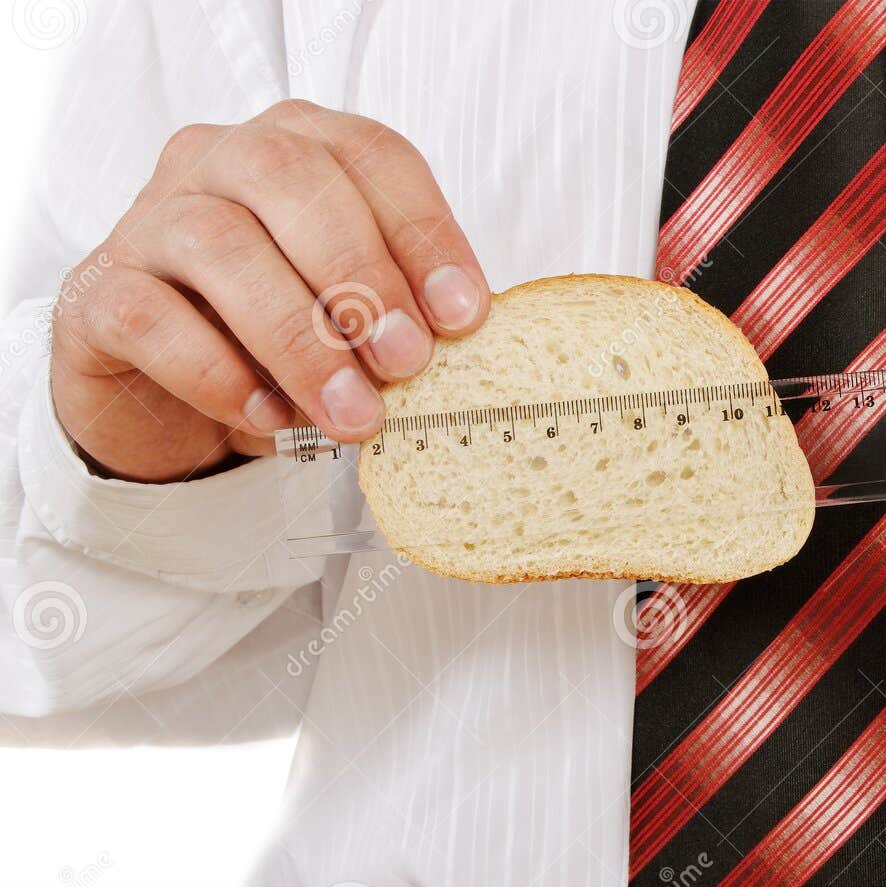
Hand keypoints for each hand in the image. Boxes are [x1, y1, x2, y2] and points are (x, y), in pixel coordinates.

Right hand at [50, 99, 490, 481]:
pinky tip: (268, 415)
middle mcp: (218, 161)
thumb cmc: (278, 341)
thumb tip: (462, 341)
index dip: (425, 231)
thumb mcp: (354, 319)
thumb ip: (400, 311)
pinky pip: (149, 318)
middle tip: (408, 363)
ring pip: (220, 245)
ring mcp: (147, 220)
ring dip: (300, 338)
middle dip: (362, 275)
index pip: (371, 155)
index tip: (465, 315)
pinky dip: (217, 373)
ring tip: (352, 413)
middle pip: (291, 179)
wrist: (170, 401)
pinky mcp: (97, 292)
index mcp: (300, 147)